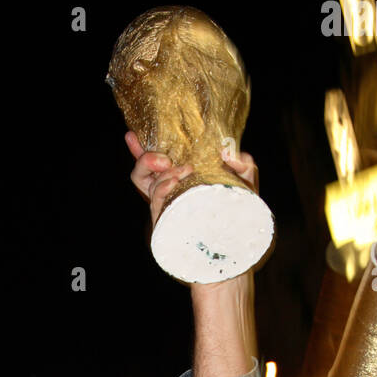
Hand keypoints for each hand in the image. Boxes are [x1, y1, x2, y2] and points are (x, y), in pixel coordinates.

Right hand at [126, 130, 258, 224]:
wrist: (241, 240)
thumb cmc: (240, 209)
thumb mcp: (245, 178)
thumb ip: (241, 160)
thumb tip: (226, 151)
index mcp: (179, 178)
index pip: (153, 163)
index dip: (138, 149)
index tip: (131, 136)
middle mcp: (169, 193)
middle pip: (140, 174)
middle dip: (144, 159)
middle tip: (165, 158)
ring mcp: (168, 208)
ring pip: (149, 186)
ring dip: (162, 173)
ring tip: (184, 170)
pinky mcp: (167, 224)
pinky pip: (158, 203)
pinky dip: (163, 188)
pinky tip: (175, 182)